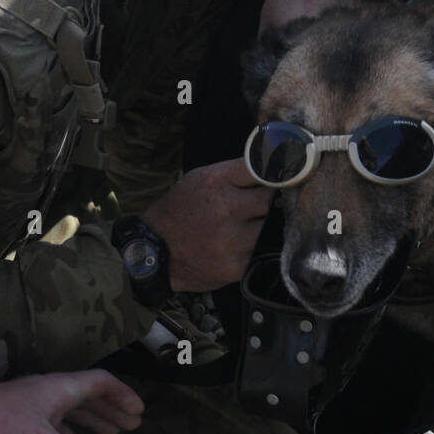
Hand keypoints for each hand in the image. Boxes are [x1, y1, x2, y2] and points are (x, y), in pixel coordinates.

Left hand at [0, 369, 143, 433]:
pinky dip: (72, 432)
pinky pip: (57, 420)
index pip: (102, 383)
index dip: (123, 396)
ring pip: (73, 408)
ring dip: (93, 420)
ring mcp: (35, 402)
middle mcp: (51, 390)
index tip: (139, 411)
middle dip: (112, 409)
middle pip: (90, 394)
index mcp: (61, 388)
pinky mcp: (21, 415)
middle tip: (131, 424)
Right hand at [142, 158, 270, 291]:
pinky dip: (256, 248)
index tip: (279, 177)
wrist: (154, 251)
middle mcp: (225, 208)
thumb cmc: (182, 209)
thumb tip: (272, 167)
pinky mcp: (235, 266)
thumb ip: (234, 173)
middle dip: (267, 202)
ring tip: (249, 226)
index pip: (261, 169)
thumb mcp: (200, 178)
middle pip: (269, 200)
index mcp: (215, 181)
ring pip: (269, 228)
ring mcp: (231, 240)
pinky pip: (261, 252)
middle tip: (260, 206)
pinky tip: (242, 244)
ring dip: (264, 227)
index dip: (273, 173)